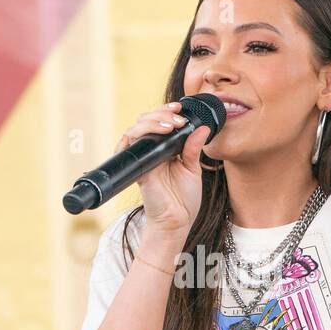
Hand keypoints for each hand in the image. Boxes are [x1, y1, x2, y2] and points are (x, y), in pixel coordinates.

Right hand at [114, 101, 209, 236]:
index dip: (167, 111)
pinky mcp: (138, 168)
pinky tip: (157, 133)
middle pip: (145, 121)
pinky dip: (139, 135)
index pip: (159, 122)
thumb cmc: (184, 199)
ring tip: (172, 124)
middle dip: (161, 113)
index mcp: (164, 149)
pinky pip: (128, 146)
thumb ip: (194, 148)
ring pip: (136, 129)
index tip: (181, 108)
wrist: (177, 221)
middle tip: (178, 117)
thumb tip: (202, 127)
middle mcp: (150, 151)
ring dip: (153, 121)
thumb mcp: (193, 169)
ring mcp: (142, 159)